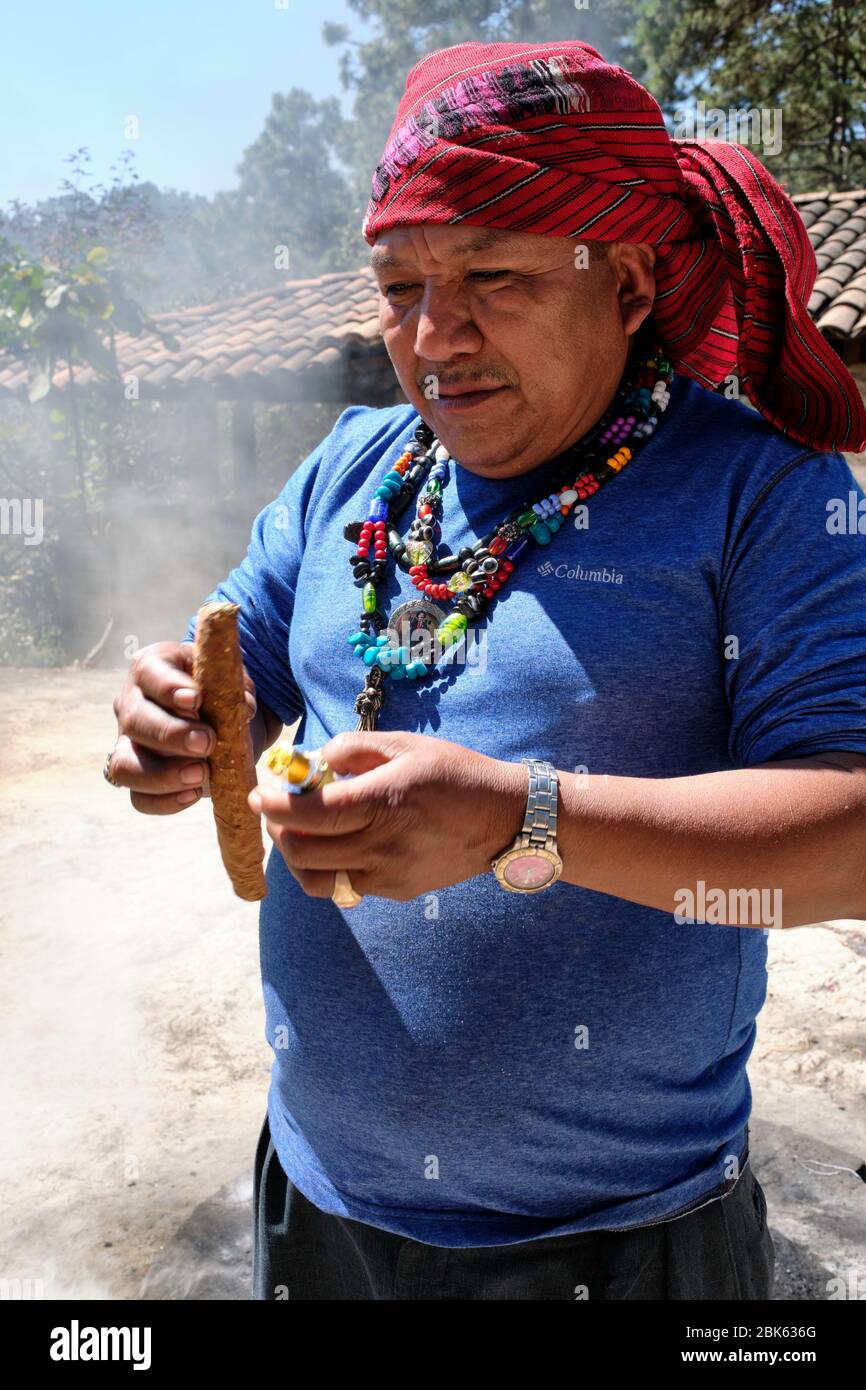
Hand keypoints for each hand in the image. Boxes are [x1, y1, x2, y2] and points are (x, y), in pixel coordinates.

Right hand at [110, 640, 256, 814]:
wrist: (227, 723)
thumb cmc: (222, 693)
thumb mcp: (231, 681)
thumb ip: (238, 689)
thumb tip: (244, 708)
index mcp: (152, 668)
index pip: (148, 672)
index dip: (168, 688)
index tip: (196, 700)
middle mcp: (130, 704)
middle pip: (134, 720)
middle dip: (171, 734)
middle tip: (207, 742)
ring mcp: (128, 744)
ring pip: (124, 765)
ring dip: (162, 774)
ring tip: (201, 775)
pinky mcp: (138, 777)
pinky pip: (139, 798)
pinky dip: (165, 801)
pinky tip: (195, 793)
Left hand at [248, 729, 526, 901]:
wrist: (504, 819)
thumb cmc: (455, 774)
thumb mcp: (405, 745)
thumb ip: (355, 747)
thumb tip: (316, 760)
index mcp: (382, 802)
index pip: (310, 813)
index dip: (275, 806)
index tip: (258, 795)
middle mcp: (381, 845)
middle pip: (303, 852)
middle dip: (278, 830)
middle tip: (276, 812)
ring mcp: (388, 875)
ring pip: (318, 879)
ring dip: (298, 857)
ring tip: (299, 833)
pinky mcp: (396, 891)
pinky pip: (347, 885)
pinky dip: (330, 866)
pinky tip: (340, 843)